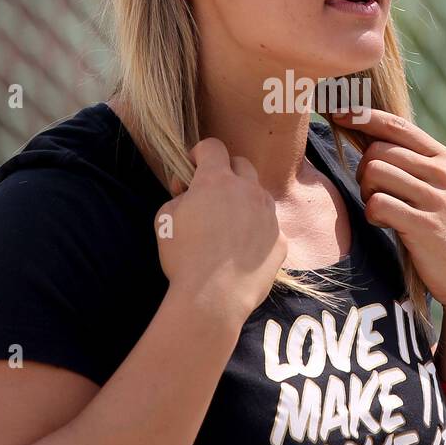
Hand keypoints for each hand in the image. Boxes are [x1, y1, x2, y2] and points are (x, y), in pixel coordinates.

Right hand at [154, 137, 288, 325]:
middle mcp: (249, 191)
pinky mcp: (280, 240)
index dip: (199, 153)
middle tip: (210, 195)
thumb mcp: (165, 218)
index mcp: (217, 180)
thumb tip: (190, 193)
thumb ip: (181, 195)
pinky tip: (241, 251)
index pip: (213, 147)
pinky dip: (256, 232)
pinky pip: (268, 227)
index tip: (191, 169)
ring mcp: (269, 215)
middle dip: (225, 172)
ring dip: (243, 202)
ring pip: (258, 195)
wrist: (214, 297)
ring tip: (227, 226)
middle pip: (241, 164)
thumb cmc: (184, 256)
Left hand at [328, 107, 445, 316]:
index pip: (397, 125)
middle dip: (364, 170)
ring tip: (382, 209)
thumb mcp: (443, 189)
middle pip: (378, 151)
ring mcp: (435, 199)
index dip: (363, 117)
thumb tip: (370, 138)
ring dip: (368, 192)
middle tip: (373, 191)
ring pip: (374, 173)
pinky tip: (386, 223)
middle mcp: (443, 174)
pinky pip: (377, 204)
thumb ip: (416, 164)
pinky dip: (373, 214)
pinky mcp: (424, 226)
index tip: (340, 114)